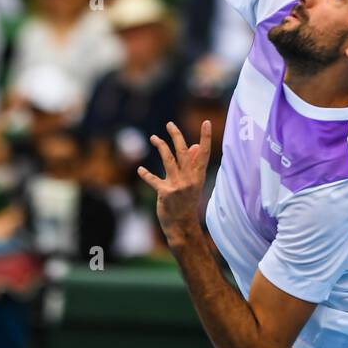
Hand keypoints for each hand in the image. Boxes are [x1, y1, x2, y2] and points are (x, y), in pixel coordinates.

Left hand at [138, 118, 211, 246]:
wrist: (182, 226)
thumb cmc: (187, 202)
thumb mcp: (193, 184)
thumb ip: (192, 165)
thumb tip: (193, 146)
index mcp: (198, 176)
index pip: (204, 153)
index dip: (205, 137)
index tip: (206, 122)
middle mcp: (189, 179)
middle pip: (183, 151)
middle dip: (176, 136)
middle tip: (169, 124)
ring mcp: (177, 186)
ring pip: (168, 160)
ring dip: (160, 146)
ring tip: (153, 137)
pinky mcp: (165, 193)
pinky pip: (153, 180)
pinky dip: (146, 174)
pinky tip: (140, 169)